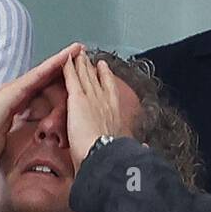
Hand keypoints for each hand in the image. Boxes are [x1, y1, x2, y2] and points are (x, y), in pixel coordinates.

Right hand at [0, 43, 82, 175]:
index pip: (40, 89)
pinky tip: (63, 58)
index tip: (73, 72)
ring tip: (77, 48)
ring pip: (41, 72)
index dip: (57, 79)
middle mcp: (14, 93)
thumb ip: (17, 132)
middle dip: (62, 64)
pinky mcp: (11, 92)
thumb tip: (25, 139)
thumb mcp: (7, 138)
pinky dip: (50, 66)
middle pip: (43, 77)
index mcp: (14, 105)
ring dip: (60, 60)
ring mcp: (11, 91)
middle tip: (80, 51)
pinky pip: (35, 77)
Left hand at [61, 51, 128, 170]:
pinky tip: (65, 59)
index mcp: (116, 114)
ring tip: (77, 54)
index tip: (104, 69)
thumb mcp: (129, 150)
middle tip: (88, 57)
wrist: (104, 155)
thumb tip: (145, 148)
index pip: (111, 91)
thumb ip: (136, 147)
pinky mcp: (77, 99)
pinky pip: (72, 79)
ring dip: (80, 64)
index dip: (107, 78)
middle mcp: (106, 102)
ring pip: (85, 76)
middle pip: (97, 80)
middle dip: (92, 68)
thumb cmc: (115, 157)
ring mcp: (92, 98)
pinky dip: (68, 68)